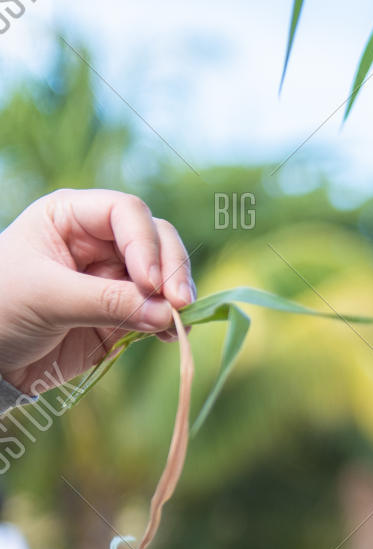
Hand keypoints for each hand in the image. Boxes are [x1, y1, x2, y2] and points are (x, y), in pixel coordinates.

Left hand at [0, 188, 194, 394]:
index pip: (125, 213)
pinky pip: (160, 309)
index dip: (145, 244)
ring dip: (177, 297)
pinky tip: (171, 335)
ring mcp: (115, 277)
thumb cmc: (0, 311)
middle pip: (156, 239)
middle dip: (171, 270)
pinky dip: (172, 321)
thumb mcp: (46, 298)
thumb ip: (106, 301)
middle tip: (180, 304)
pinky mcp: (125, 311)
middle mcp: (99, 241)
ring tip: (178, 324)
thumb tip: (167, 314)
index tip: (150, 284)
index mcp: (70, 217)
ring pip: (165, 274)